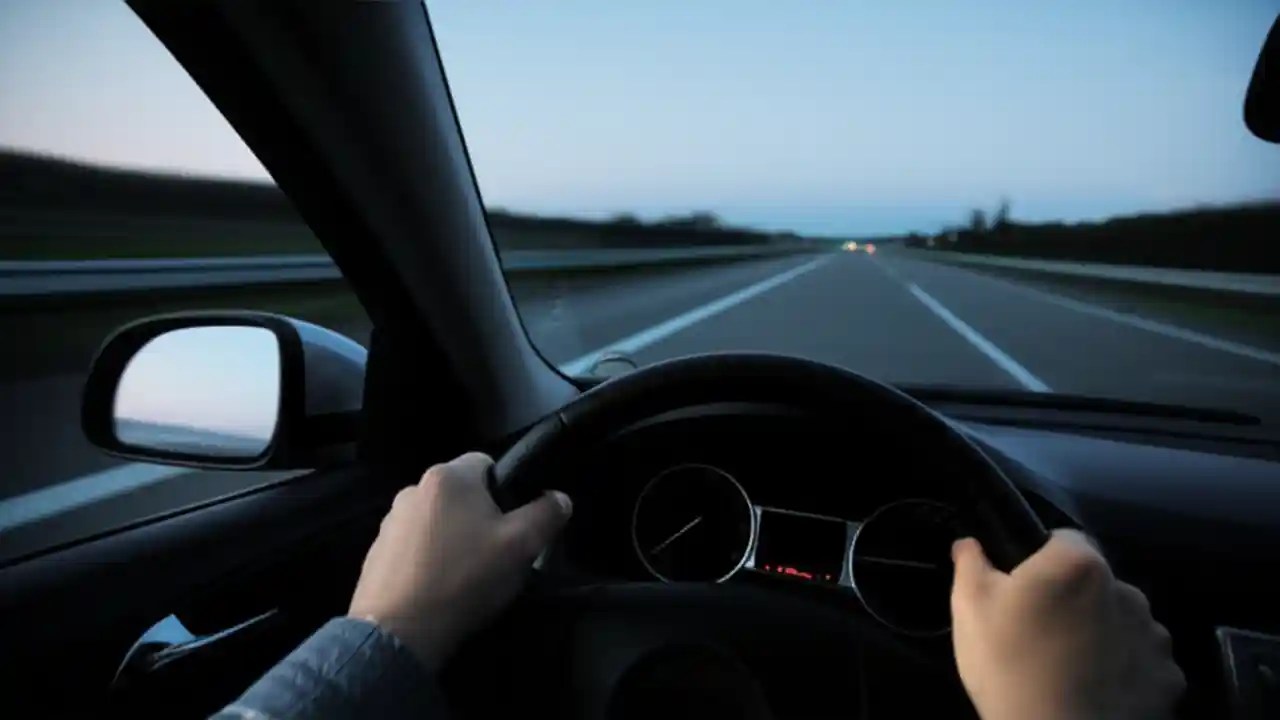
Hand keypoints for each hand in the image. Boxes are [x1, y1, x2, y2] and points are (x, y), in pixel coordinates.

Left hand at [348, 452, 571, 668]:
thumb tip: (560, 498)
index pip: (487, 463)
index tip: (514, 524)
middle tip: (495, 553)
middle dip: (480, 517)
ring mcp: (390, 521)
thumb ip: (546, 515)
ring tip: (464, 576)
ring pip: (438, 520)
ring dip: (453, 538)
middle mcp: (413, 488)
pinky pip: (414, 545)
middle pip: (461, 494)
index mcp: (448, 476)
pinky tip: (437, 588)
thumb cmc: (464, 579)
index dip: (507, 490)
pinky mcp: (376, 551)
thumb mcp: (521, 547)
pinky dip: (428, 559)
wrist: (399, 632)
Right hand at [951, 529, 1183, 719]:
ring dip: (1104, 633)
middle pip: (1096, 582)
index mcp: (1078, 564)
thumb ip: (971, 563)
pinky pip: (1143, 662)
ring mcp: (1154, 637)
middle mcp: (1127, 591)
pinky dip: (1126, 671)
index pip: (1064, 539)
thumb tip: (970, 542)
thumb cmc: (1009, 668)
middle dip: (1076, 599)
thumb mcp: (970, 609)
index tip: (1024, 591)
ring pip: (1123, 621)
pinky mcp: (1169, 678)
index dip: (1041, 560)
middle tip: (1042, 633)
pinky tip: (1098, 689)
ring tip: (1072, 667)